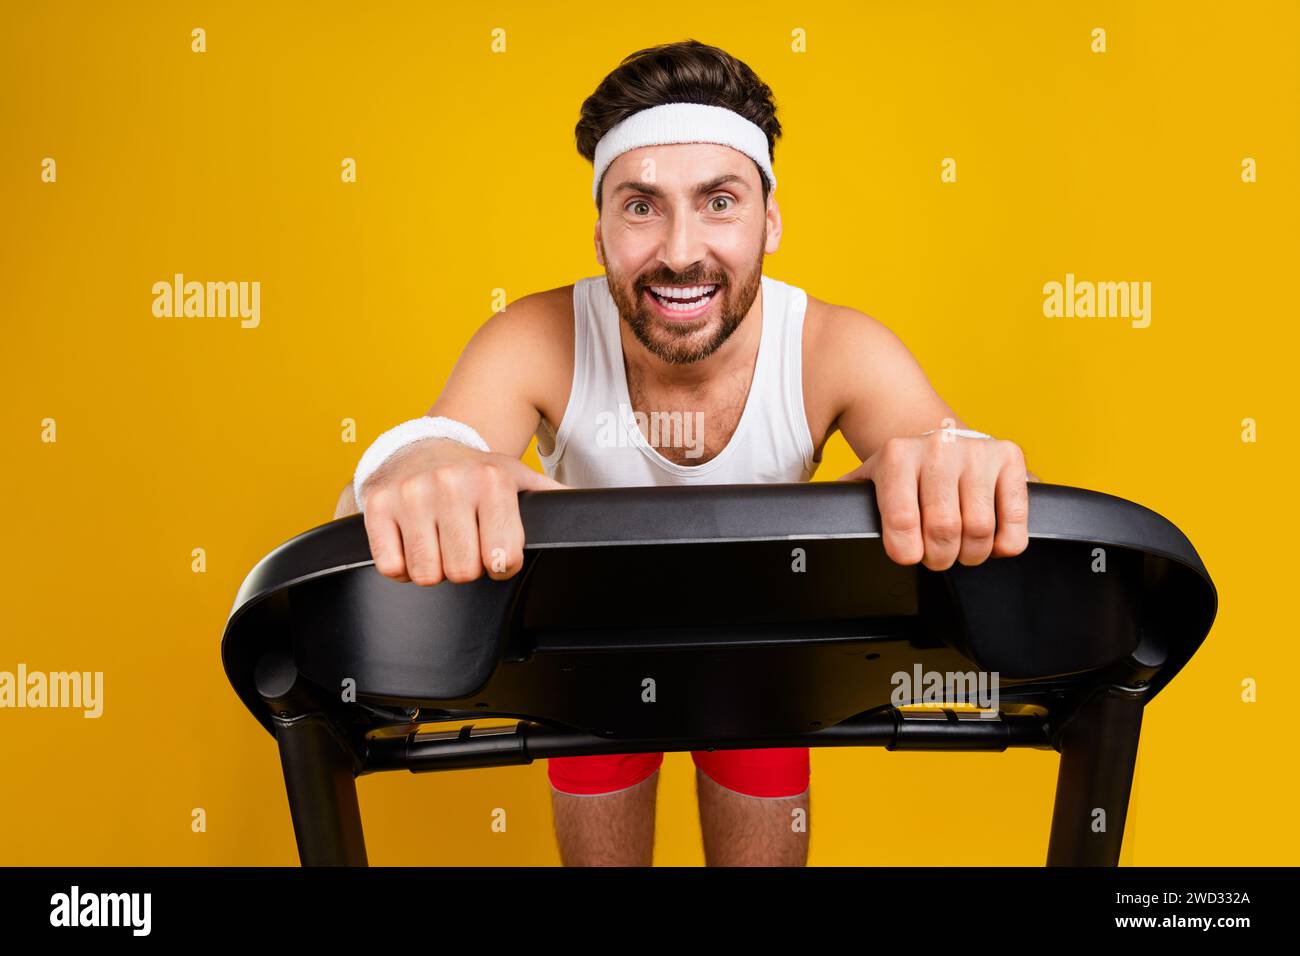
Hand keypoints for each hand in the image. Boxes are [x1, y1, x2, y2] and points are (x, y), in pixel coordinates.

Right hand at [359, 438, 567, 585]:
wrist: (423, 443)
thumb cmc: (475, 471)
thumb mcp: (518, 477)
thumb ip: (553, 499)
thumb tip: (594, 512)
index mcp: (492, 481)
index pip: (503, 560)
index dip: (501, 564)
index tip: (494, 550)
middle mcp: (451, 484)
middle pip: (463, 572)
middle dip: (465, 566)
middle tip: (462, 543)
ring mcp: (411, 494)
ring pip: (426, 574)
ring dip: (432, 567)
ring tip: (438, 540)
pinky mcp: (377, 504)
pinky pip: (391, 567)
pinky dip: (400, 565)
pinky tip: (411, 541)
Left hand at [836, 432, 1029, 569]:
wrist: (941, 438)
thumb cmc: (904, 471)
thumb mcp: (870, 479)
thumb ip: (846, 500)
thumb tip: (813, 516)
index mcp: (896, 456)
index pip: (902, 520)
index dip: (906, 551)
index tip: (908, 555)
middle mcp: (937, 449)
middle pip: (943, 530)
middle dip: (938, 557)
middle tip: (936, 556)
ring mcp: (976, 452)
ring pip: (978, 529)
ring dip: (970, 554)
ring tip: (960, 549)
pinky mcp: (1010, 458)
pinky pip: (1015, 519)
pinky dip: (1004, 543)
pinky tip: (990, 541)